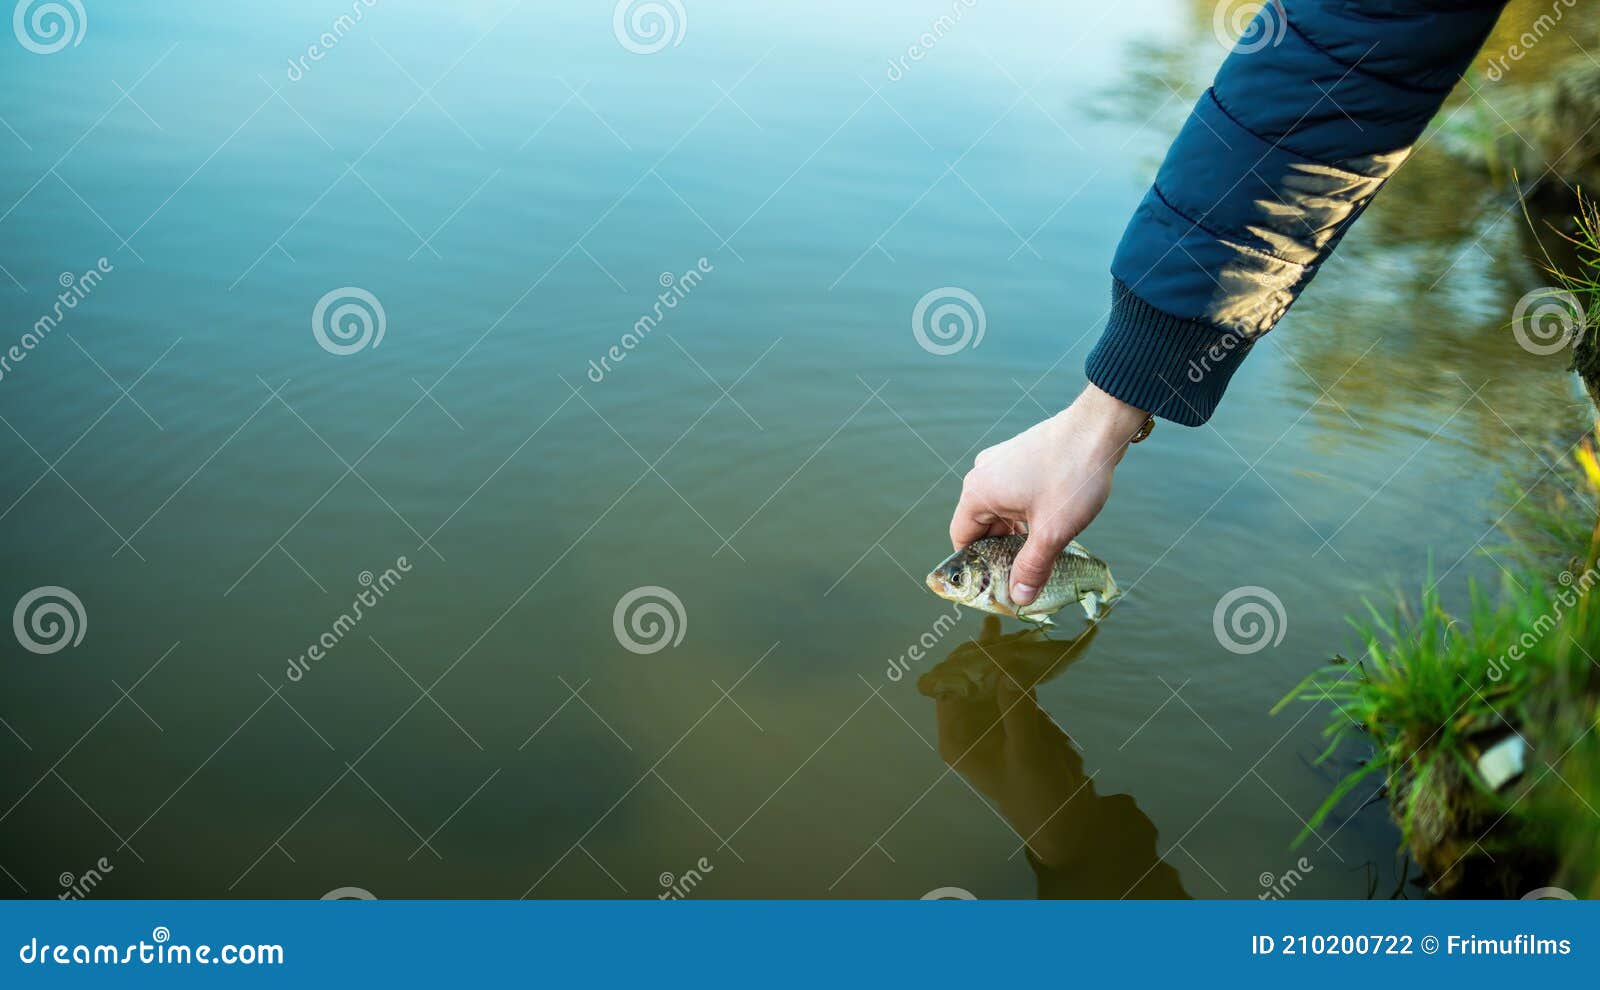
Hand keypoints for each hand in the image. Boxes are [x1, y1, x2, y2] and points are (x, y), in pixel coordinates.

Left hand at [932, 618, 1094, 866]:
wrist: (1068, 824)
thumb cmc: (1036, 795)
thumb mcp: (1026, 753)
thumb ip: (1017, 709)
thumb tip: (1008, 666)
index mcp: (957, 738)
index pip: (948, 687)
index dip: (962, 660)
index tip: (985, 638)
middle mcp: (969, 726)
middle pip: (969, 678)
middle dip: (983, 652)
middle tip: (1002, 622)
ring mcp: (993, 721)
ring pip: (992, 678)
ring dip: (1003, 655)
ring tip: (1016, 627)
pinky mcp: (1017, 720)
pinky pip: (1015, 687)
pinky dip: (1022, 669)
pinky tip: (1032, 646)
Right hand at [949, 384, 1148, 604]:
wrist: (1099, 427)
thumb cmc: (1072, 475)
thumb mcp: (1052, 530)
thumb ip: (1032, 567)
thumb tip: (1019, 598)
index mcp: (978, 492)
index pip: (962, 541)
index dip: (977, 569)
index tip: (996, 588)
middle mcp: (983, 476)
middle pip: (982, 529)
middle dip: (1002, 555)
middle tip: (1023, 579)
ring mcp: (1002, 465)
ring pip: (1002, 514)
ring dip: (1018, 536)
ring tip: (1042, 557)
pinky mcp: (1020, 460)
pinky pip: (1015, 497)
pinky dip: (1027, 516)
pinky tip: (1050, 529)